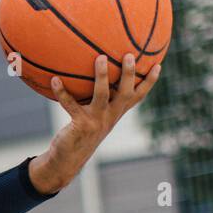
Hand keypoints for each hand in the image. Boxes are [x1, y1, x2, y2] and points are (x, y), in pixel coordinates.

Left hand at [29, 53, 160, 193]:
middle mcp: (110, 116)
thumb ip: (97, 99)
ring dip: (101, 76)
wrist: (69, 158)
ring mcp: (96, 120)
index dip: (149, 83)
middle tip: (130, 55)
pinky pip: (70, 104)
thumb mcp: (94, 116)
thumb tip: (91, 73)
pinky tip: (54, 79)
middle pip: (124, 93)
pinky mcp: (80, 124)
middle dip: (129, 74)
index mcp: (116, 113)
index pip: (137, 97)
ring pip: (102, 95)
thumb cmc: (81, 131)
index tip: (158, 65)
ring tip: (100, 57)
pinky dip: (62, 92)